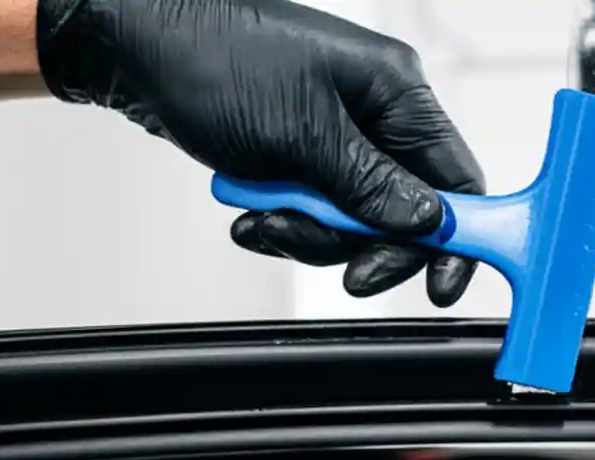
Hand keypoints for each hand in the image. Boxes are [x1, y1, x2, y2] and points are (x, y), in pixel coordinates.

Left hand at [36, 0, 483, 305]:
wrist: (134, 42)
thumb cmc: (214, 55)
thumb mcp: (304, 133)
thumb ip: (371, 186)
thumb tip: (427, 223)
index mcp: (395, 91)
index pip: (457, 177)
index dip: (460, 237)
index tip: (443, 283)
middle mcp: (374, 113)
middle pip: (408, 210)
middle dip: (370, 245)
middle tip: (350, 272)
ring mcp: (336, 135)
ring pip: (357, 220)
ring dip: (314, 235)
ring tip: (270, 222)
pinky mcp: (301, 154)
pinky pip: (315, 211)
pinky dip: (286, 224)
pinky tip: (254, 217)